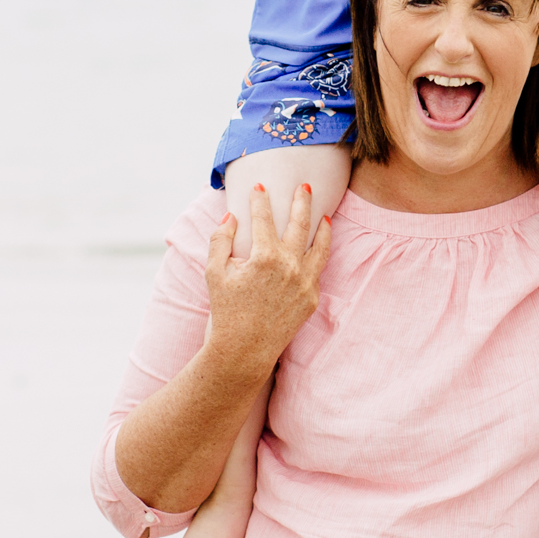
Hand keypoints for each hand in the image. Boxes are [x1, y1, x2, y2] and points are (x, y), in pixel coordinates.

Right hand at [204, 180, 333, 382]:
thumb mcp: (214, 273)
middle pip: (301, 224)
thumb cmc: (225, 311)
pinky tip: (319, 246)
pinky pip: (318, 270)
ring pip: (321, 246)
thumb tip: (230, 217)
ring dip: (322, 227)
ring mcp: (305, 283)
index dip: (260, 200)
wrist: (243, 351)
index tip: (258, 186)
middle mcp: (290, 267)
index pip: (264, 218)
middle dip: (302, 201)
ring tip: (324, 214)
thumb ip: (220, 240)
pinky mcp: (311, 298)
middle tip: (304, 186)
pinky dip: (320, 254)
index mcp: (265, 257)